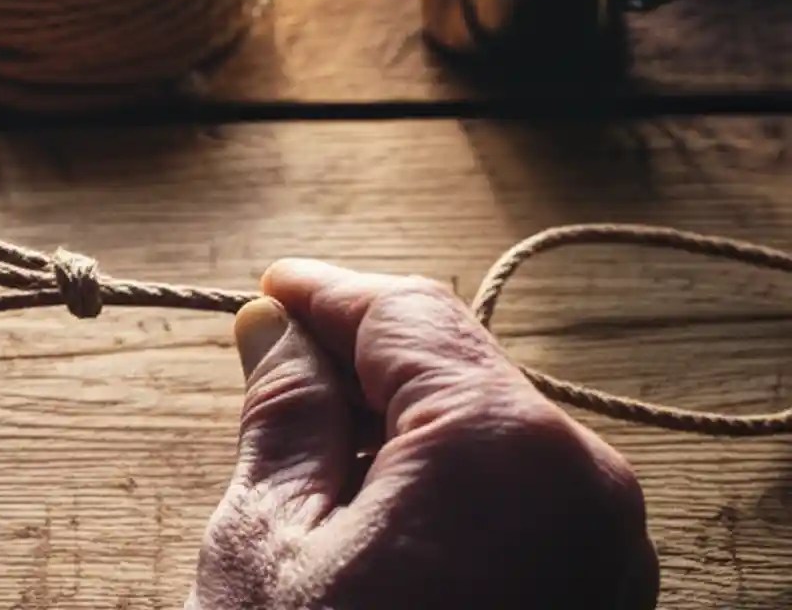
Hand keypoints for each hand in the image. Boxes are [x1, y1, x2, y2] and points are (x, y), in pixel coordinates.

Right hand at [189, 261, 657, 609]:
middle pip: (460, 366)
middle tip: (268, 373)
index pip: (406, 315)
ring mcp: (605, 552)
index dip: (324, 293)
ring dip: (399, 423)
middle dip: (360, 359)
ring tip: (306, 454)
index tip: (267, 294)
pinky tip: (369, 511)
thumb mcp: (268, 546)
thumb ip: (282, 417)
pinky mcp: (597, 599)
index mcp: (504, 449)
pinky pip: (519, 498)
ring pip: (491, 430)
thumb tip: (274, 330)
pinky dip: (443, 482)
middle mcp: (585, 486)